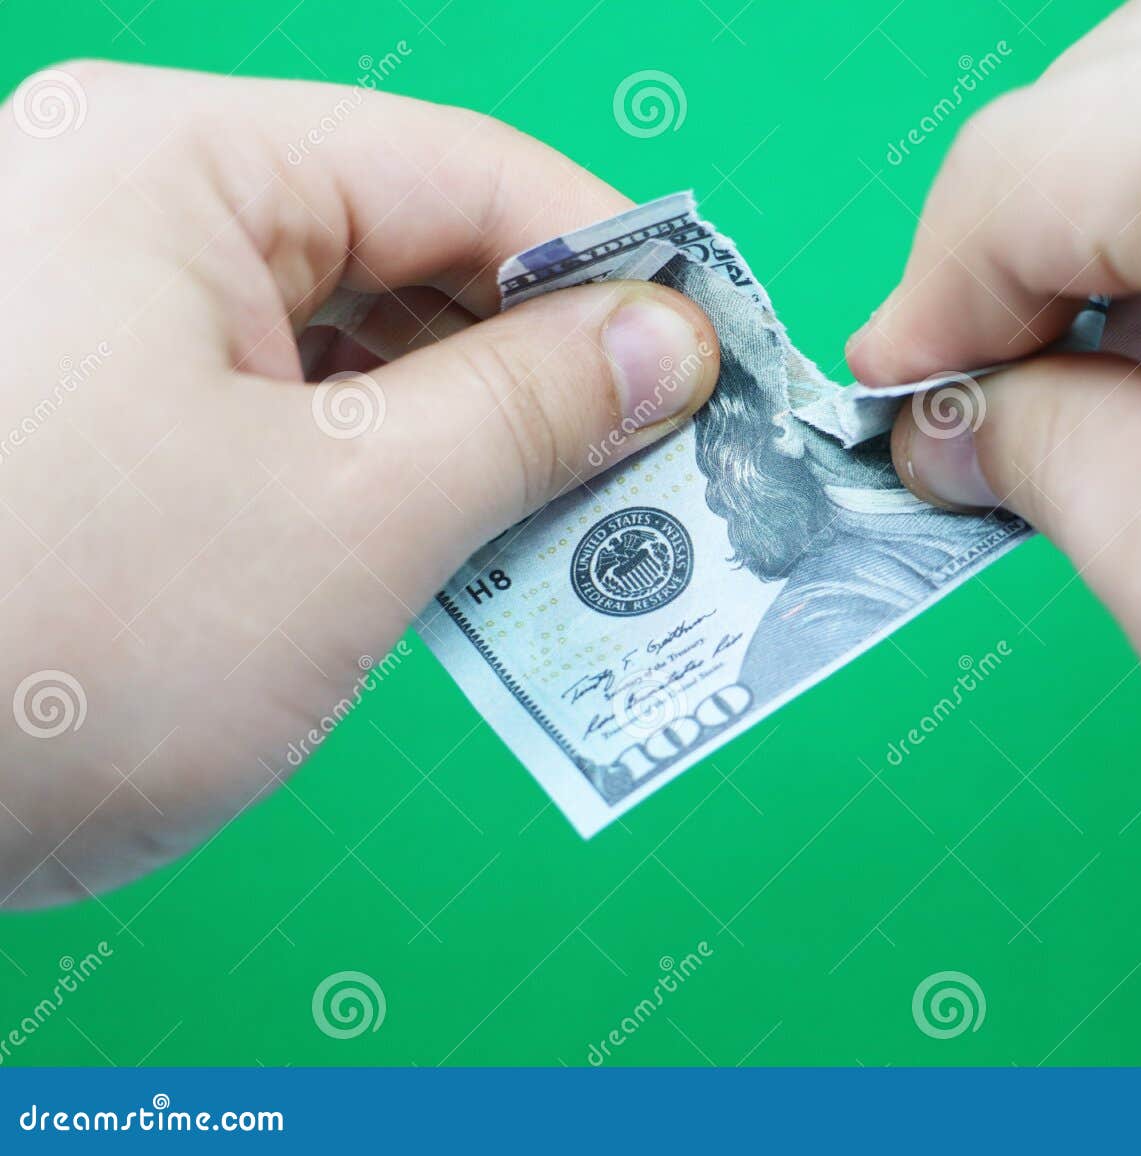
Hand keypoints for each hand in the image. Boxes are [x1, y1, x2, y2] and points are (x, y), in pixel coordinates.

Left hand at [0, 62, 717, 905]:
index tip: (718, 360)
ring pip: (351, 346)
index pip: (463, 171)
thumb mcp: (351, 519)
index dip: (616, 267)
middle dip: (547, 367)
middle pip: (408, 253)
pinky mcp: (88, 420)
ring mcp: (91, 316)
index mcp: (171, 166)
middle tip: (665, 466)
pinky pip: (283, 414)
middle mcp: (120, 208)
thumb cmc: (56, 648)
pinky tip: (460, 554)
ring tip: (580, 529)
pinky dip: (382, 481)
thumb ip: (531, 409)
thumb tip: (668, 343)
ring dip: (473, 439)